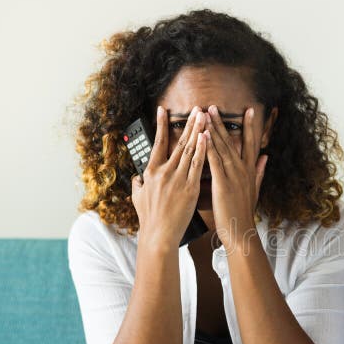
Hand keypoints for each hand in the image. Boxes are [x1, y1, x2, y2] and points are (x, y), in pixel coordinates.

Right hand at [131, 106, 206, 248]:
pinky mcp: (189, 189)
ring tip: (204, 117)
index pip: (157, 143)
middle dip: (188, 124)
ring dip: (197, 132)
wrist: (158, 235)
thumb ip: (137, 184)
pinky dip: (203, 151)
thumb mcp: (137, 197)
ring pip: (189, 150)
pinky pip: (197, 166)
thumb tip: (136, 177)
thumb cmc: (148, 218)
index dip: (161, 125)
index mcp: (150, 172)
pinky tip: (207, 138)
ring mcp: (177, 179)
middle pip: (178, 143)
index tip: (163, 110)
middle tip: (196, 109)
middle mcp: (163, 172)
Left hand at [204, 105, 267, 248]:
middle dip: (223, 123)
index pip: (251, 143)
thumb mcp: (255, 190)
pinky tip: (202, 135)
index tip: (248, 110)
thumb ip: (259, 172)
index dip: (250, 126)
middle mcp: (243, 170)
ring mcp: (233, 176)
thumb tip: (266, 157)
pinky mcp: (223, 183)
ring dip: (213, 130)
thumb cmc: (243, 213)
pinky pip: (214, 162)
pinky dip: (208, 147)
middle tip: (214, 106)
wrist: (241, 231)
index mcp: (250, 171)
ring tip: (206, 114)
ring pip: (223, 148)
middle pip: (233, 141)